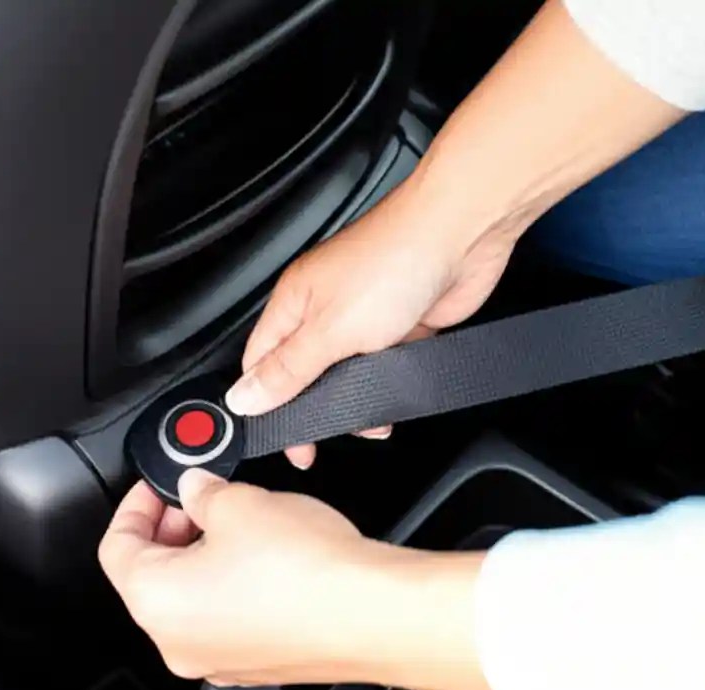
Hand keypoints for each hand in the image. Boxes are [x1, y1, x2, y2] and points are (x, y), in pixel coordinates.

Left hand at [97, 470, 489, 689]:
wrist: (372, 612)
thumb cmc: (306, 570)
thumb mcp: (238, 502)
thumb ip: (201, 492)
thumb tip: (195, 489)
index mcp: (155, 602)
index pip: (116, 547)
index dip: (135, 505)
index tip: (155, 485)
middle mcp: (178, 643)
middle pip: (151, 577)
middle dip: (172, 529)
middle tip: (198, 497)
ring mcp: (219, 660)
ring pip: (191, 599)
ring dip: (203, 556)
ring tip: (239, 519)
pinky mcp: (258, 663)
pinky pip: (228, 618)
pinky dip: (233, 584)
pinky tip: (265, 554)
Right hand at [225, 179, 522, 468]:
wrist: (462, 234)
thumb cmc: (393, 258)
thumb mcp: (330, 329)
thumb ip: (287, 369)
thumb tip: (242, 398)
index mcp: (294, 301)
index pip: (260, 363)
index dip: (263, 404)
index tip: (277, 439)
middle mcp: (325, 307)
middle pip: (303, 373)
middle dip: (314, 408)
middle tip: (322, 440)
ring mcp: (365, 316)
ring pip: (348, 376)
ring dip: (357, 402)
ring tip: (370, 421)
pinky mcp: (402, 324)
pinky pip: (386, 368)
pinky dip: (390, 386)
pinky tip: (398, 397)